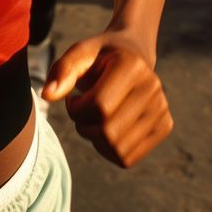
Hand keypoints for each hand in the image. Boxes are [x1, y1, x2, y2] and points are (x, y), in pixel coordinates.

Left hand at [42, 33, 172, 167]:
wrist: (133, 54)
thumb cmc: (100, 56)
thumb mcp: (79, 54)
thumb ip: (62, 71)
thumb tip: (47, 96)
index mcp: (133, 66)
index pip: (99, 106)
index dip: (76, 109)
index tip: (72, 98)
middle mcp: (153, 87)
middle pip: (109, 132)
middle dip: (84, 127)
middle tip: (81, 112)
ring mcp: (162, 108)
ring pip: (118, 149)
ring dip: (95, 140)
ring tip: (94, 119)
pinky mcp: (165, 126)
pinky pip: (127, 157)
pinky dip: (108, 150)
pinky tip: (106, 129)